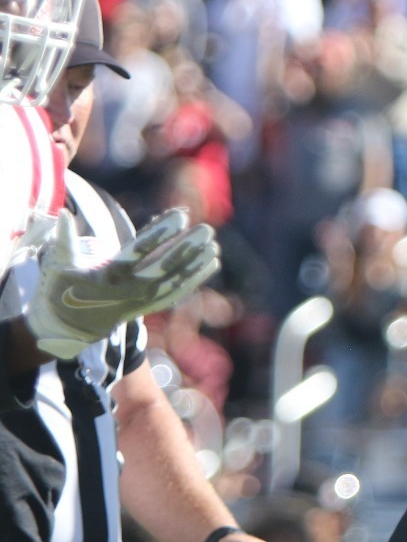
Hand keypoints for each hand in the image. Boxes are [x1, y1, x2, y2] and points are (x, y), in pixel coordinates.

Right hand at [26, 210, 219, 359]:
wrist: (68, 327)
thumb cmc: (61, 289)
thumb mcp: (56, 266)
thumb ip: (63, 241)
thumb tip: (64, 214)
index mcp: (107, 276)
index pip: (138, 251)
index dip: (160, 233)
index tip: (180, 216)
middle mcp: (128, 290)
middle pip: (163, 267)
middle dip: (186, 248)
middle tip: (207, 230)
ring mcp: (141, 300)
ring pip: (174, 281)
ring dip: (196, 264)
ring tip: (214, 246)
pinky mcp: (148, 306)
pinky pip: (175, 293)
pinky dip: (194, 279)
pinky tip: (211, 263)